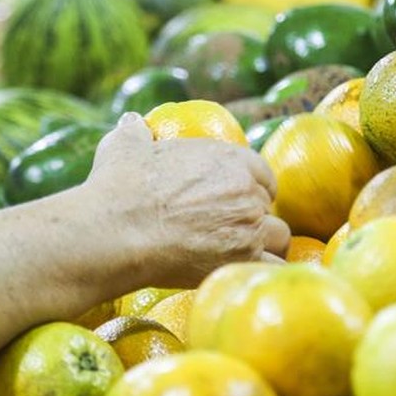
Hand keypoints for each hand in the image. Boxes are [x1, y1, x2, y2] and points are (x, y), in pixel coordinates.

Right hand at [85, 113, 289, 287]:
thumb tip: (132, 122)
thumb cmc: (120, 187)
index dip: (251, 188)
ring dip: (265, 245)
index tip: (236, 201)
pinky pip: (274, 267)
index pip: (263, 173)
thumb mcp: (125, 145)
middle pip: (268, 207)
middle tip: (229, 231)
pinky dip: (264, 270)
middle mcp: (247, 190)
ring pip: (279, 237)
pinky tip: (248, 273)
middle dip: (254, 217)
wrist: (115, 232)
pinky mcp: (244, 260)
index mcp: (230, 158)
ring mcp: (250, 226)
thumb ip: (135, 131)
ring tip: (241, 255)